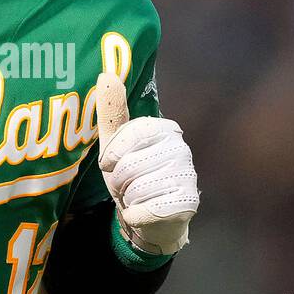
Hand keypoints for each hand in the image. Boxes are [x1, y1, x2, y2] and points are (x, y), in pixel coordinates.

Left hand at [95, 72, 199, 256]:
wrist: (153, 219)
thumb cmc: (132, 176)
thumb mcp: (115, 144)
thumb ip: (112, 111)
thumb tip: (106, 74)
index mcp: (164, 129)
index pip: (129, 135)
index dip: (113, 154)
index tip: (111, 163)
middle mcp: (181, 149)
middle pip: (129, 166)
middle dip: (119, 180)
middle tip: (126, 183)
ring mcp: (187, 176)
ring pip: (136, 190)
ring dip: (128, 198)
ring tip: (137, 196)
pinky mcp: (187, 203)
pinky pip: (144, 211)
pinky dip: (135, 215)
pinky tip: (144, 212)